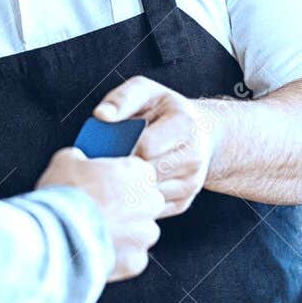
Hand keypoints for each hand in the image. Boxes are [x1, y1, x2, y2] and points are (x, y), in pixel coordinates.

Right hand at [36, 148, 167, 280]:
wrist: (55, 237)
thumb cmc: (63, 199)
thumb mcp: (64, 161)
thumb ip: (79, 159)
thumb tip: (77, 160)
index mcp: (137, 173)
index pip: (141, 173)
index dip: (122, 180)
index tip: (108, 186)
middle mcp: (148, 203)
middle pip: (146, 204)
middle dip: (128, 208)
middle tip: (101, 211)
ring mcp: (144, 234)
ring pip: (140, 233)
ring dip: (124, 234)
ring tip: (95, 234)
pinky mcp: (136, 262)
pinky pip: (131, 259)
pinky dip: (116, 257)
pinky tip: (94, 251)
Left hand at [94, 76, 221, 215]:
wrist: (199, 133)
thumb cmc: (165, 111)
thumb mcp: (146, 91)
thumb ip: (123, 98)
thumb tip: (101, 115)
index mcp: (185, 126)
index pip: (146, 147)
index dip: (122, 146)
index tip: (109, 144)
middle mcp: (194, 157)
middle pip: (145, 174)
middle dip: (121, 169)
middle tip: (103, 163)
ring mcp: (191, 183)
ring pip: (145, 196)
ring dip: (124, 188)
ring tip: (112, 175)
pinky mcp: (183, 203)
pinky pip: (149, 210)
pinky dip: (132, 201)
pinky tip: (125, 188)